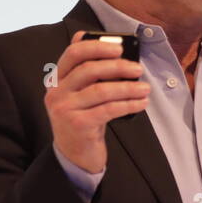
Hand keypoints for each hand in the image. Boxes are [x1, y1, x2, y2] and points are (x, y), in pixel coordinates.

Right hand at [45, 30, 148, 173]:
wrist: (74, 155)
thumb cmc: (83, 119)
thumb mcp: (81, 95)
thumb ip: (89, 73)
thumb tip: (109, 48)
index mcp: (57, 80)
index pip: (73, 54)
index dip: (97, 47)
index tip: (119, 47)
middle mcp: (57, 93)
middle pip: (89, 70)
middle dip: (117, 66)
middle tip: (137, 69)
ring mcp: (65, 110)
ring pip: (101, 90)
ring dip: (127, 87)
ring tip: (144, 88)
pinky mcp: (78, 125)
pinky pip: (108, 109)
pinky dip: (128, 104)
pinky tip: (141, 103)